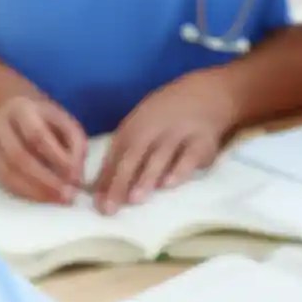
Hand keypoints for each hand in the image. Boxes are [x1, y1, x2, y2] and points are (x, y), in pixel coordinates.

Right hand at [0, 95, 87, 204]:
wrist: (10, 110)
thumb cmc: (44, 119)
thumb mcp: (64, 121)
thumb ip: (75, 145)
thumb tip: (76, 177)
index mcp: (22, 109)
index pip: (37, 135)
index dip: (56, 158)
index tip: (75, 176)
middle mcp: (0, 125)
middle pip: (19, 157)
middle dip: (45, 180)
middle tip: (67, 196)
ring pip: (8, 173)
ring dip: (34, 191)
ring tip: (56, 200)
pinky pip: (3, 182)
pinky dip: (24, 193)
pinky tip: (41, 199)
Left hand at [93, 73, 234, 214]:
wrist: (205, 93)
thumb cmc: (164, 120)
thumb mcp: (139, 130)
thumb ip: (121, 157)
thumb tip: (99, 192)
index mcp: (133, 128)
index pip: (115, 156)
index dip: (104, 180)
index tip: (96, 205)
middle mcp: (153, 129)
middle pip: (132, 157)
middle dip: (119, 183)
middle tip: (110, 209)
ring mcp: (178, 133)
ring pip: (160, 156)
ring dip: (146, 177)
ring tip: (134, 199)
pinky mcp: (203, 141)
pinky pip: (190, 156)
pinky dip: (179, 170)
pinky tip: (169, 185)